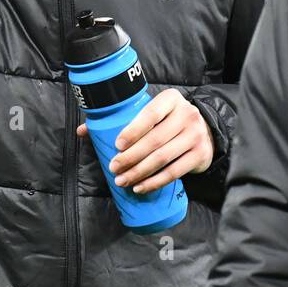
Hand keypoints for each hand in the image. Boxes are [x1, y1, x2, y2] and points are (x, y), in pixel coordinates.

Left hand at [75, 89, 214, 192]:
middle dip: (131, 157)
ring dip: (140, 172)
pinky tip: (140, 187)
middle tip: (114, 168)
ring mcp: (196, 135)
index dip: (133, 130)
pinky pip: (175, 172)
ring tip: (122, 180)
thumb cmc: (168, 121)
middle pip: (155, 140)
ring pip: (163, 158)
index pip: (151, 114)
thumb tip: (82, 131)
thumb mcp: (152, 113)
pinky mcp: (200, 155)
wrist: (205, 130)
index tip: (117, 145)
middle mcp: (187, 114)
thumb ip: (120, 119)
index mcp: (171, 99)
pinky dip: (155, 182)